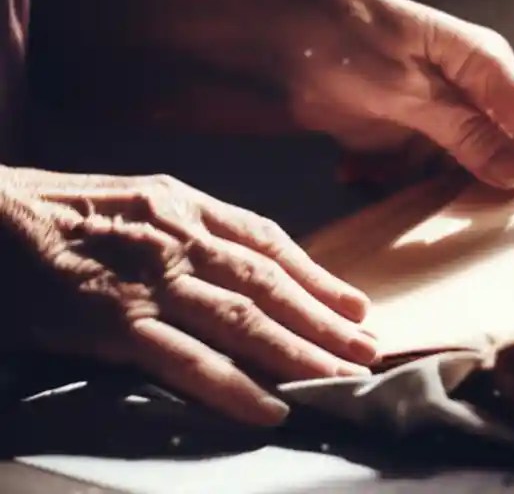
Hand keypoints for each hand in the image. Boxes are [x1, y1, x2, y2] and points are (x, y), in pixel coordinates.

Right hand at [0, 167, 376, 426]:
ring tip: (342, 377)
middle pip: (270, 284)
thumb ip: (181, 228)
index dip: (318, 276)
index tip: (355, 304)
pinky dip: (234, 387)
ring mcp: (150, 279)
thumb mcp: (129, 201)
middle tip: (369, 348)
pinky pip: (187, 360)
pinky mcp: (114, 320)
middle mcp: (179, 237)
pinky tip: (270, 408)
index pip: (269, 243)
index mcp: (184, 204)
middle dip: (326, 320)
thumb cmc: (49, 212)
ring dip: (300, 353)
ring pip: (244, 321)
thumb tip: (228, 264)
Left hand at [207, 0, 513, 207]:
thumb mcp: (393, 81)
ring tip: (427, 214)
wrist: (223, 25)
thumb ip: (457, 127)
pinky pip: (400, 172)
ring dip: (437, 192)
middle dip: (506, 186)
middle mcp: (447, 82)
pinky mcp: (373, 129)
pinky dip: (384, 184)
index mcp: (467, 55)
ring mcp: (410, 107)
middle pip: (500, 143)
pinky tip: (354, 175)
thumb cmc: (312, 31)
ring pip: (451, 166)